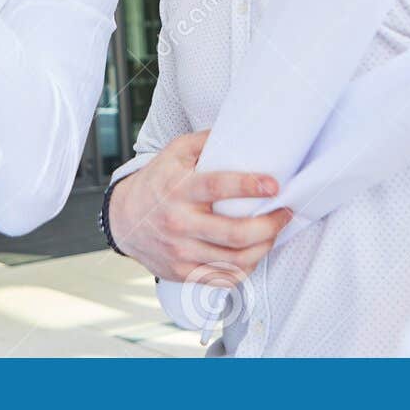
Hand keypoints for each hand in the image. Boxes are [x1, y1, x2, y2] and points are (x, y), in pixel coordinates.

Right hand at [107, 130, 292, 284]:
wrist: (125, 219)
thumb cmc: (157, 182)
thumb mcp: (175, 153)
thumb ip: (206, 142)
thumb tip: (241, 132)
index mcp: (179, 189)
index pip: (217, 187)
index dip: (248, 186)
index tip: (273, 184)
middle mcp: (180, 222)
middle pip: (234, 233)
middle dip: (269, 225)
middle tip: (284, 213)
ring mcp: (181, 251)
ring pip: (234, 259)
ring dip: (264, 247)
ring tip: (274, 233)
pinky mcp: (183, 271)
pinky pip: (223, 278)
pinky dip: (246, 267)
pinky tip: (254, 253)